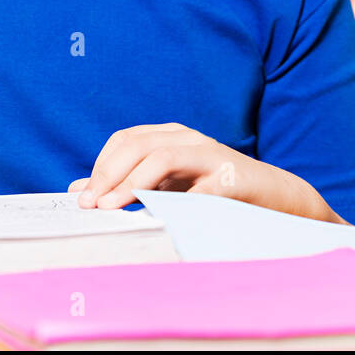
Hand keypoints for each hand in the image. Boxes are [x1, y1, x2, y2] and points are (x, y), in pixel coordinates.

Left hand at [69, 122, 342, 222]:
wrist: (272, 197)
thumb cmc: (216, 192)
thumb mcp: (168, 188)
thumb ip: (128, 187)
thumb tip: (81, 190)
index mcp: (171, 137)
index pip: (124, 141)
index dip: (100, 166)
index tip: (84, 198)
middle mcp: (188, 139)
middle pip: (137, 144)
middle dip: (108, 174)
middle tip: (92, 204)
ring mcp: (210, 154)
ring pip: (161, 156)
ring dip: (131, 183)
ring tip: (113, 207)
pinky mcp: (229, 176)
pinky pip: (195, 187)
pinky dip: (173, 201)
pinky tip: (157, 216)